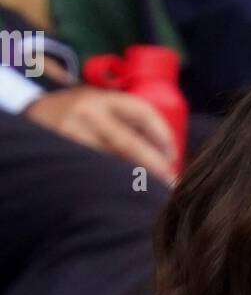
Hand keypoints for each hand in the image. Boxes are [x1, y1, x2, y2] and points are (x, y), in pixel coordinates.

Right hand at [24, 87, 175, 182]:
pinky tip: (124, 196)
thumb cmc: (78, 112)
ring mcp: (72, 134)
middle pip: (129, 144)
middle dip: (154, 166)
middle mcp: (87, 114)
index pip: (142, 112)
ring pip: (112, 162)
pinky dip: (113, 185)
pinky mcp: (63, 155)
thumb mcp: (101, 104)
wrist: (32, 111)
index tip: (173, 156)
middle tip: (171, 184)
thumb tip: (168, 155)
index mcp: (102, 98)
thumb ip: (128, 121)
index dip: (163, 135)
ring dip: (135, 180)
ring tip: (152, 194)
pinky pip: (94, 174)